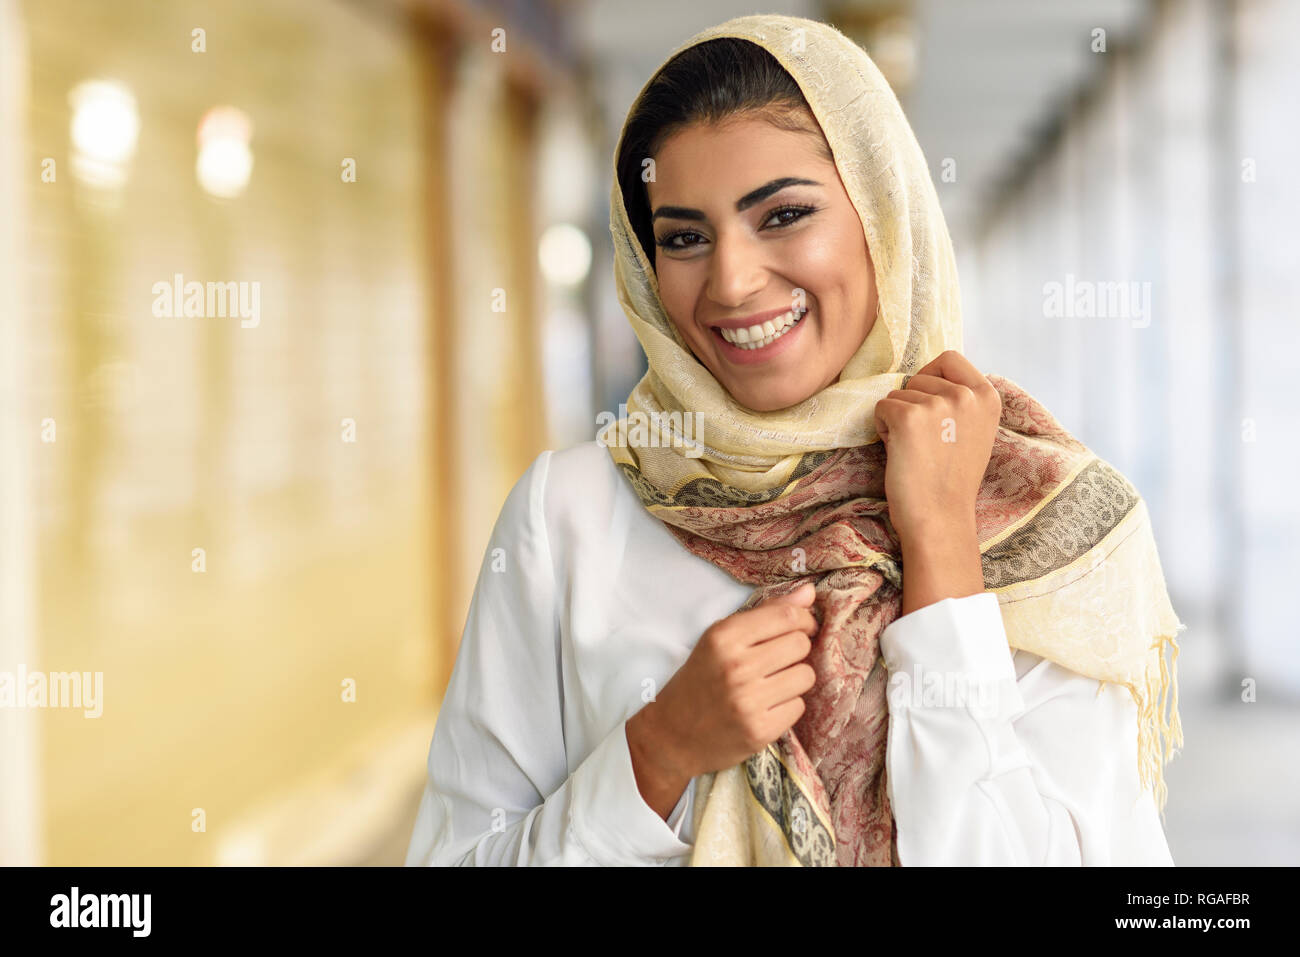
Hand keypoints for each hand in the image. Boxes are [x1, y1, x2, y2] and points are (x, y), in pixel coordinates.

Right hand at [635, 583, 819, 787]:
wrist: (672, 736)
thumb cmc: (699, 681)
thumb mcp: (720, 640)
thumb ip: (765, 613)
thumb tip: (809, 592)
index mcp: (723, 638)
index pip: (786, 616)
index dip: (803, 618)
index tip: (801, 626)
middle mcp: (736, 667)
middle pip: (800, 644)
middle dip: (797, 649)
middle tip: (780, 659)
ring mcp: (748, 701)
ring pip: (806, 675)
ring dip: (795, 679)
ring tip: (772, 684)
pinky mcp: (759, 731)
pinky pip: (799, 707)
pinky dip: (788, 706)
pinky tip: (766, 707)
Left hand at [872, 349, 1000, 547]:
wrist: (940, 518)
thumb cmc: (951, 480)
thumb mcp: (973, 431)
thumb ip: (961, 402)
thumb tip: (928, 378)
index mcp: (988, 396)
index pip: (949, 358)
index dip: (930, 377)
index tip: (928, 403)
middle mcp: (966, 395)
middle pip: (919, 377)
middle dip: (912, 404)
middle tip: (923, 440)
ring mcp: (938, 404)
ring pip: (897, 394)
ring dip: (897, 419)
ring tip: (914, 450)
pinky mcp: (908, 417)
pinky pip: (881, 407)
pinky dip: (882, 428)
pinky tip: (900, 452)